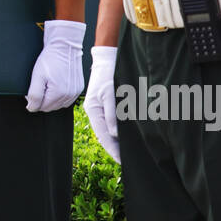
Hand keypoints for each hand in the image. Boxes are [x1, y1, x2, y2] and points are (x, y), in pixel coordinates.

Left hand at [25, 19, 86, 111]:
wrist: (65, 46)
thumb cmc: (51, 58)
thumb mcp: (37, 76)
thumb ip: (34, 95)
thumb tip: (31, 107)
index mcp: (58, 93)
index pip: (41, 107)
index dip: (34, 99)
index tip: (33, 88)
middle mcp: (69, 95)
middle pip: (50, 107)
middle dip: (43, 99)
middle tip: (40, 84)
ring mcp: (75, 92)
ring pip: (59, 104)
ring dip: (52, 98)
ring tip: (49, 83)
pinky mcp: (79, 88)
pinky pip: (67, 99)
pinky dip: (60, 95)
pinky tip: (57, 84)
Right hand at [81, 46, 119, 162]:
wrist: (107, 58)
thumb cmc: (108, 73)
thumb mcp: (110, 92)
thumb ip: (112, 113)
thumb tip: (115, 134)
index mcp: (93, 110)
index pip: (103, 135)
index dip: (112, 149)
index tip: (122, 161)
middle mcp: (95, 112)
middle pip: (104, 136)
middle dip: (115, 149)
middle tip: (127, 161)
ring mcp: (99, 109)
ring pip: (108, 131)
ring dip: (117, 142)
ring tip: (127, 153)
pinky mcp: (106, 105)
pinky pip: (111, 123)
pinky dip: (118, 132)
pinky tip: (125, 137)